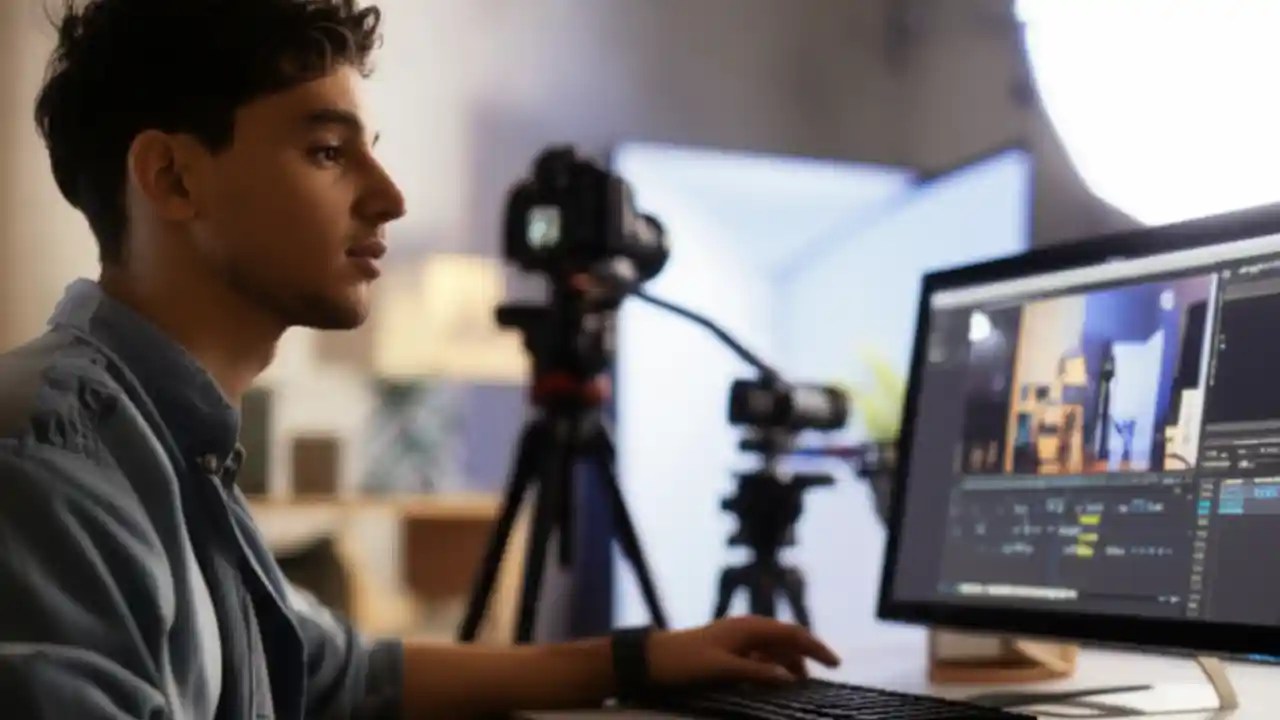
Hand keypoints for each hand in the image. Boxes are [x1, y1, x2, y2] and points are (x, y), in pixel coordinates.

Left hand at [646, 615, 840, 687]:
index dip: (816, 647)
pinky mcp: (728, 649)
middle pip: (786, 639)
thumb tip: (790, 677)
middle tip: (820, 680)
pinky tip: (773, 681)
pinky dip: (771, 667)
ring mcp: (736, 638)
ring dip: (788, 664)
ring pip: (773, 648)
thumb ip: (757, 672)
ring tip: (798, 686)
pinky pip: (759, 655)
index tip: (836, 664)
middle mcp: (746, 628)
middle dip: (806, 656)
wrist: (651, 659)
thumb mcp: (722, 669)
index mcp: (748, 627)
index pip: (793, 633)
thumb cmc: (685, 662)